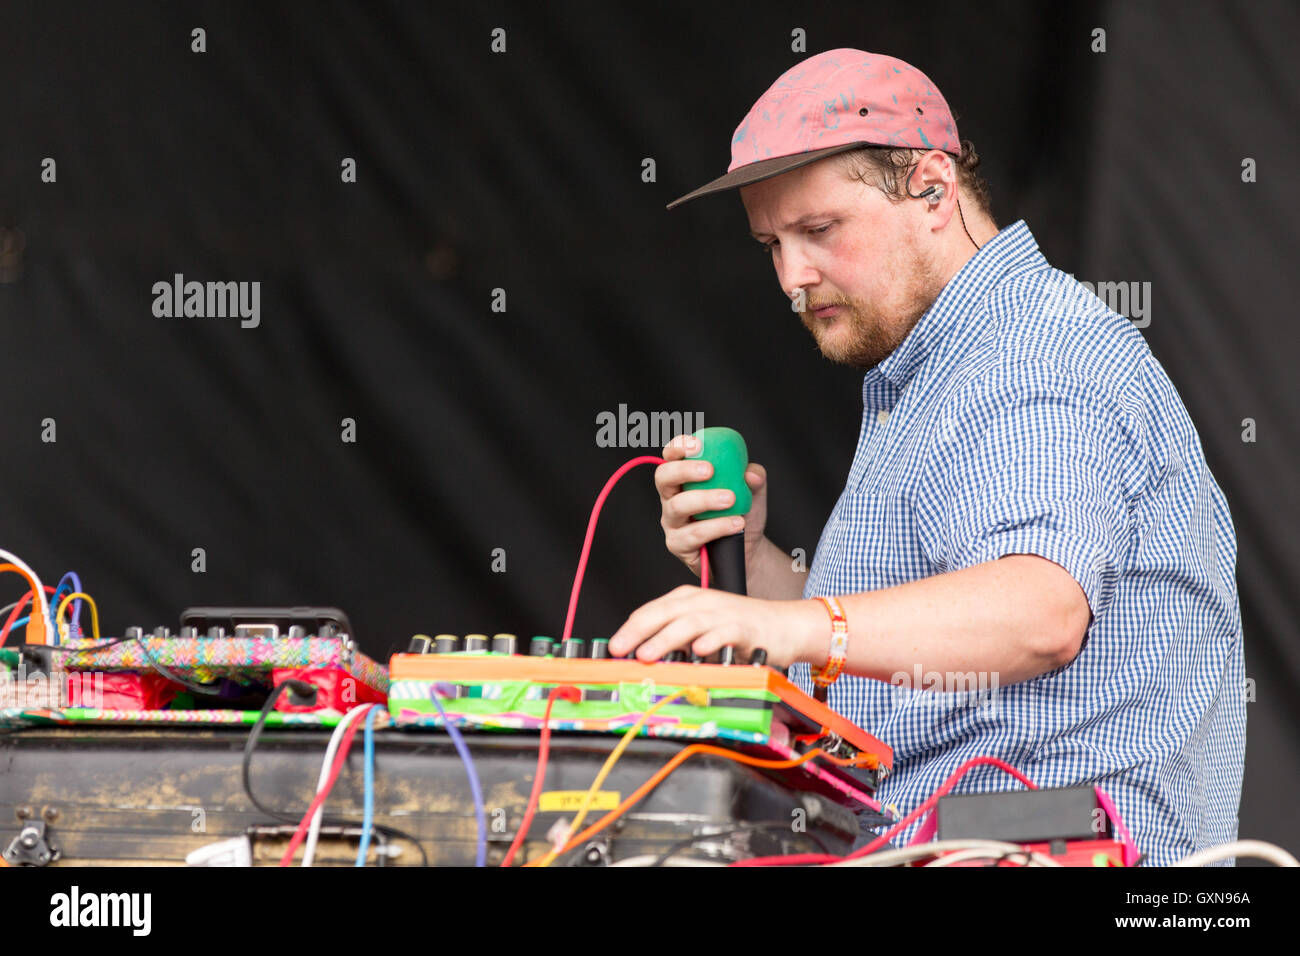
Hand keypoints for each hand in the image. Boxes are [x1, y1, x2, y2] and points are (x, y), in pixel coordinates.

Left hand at [607, 585, 813, 669]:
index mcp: (688, 601)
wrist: (786, 625)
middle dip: (638, 631)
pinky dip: (709, 641)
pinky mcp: (744, 627)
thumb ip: (675, 638)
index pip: (651, 611)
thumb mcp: (702, 628)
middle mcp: (703, 603)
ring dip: (665, 638)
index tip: (612, 647)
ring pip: (688, 623)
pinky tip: (696, 653)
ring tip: (647, 654)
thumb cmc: (742, 629)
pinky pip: (724, 633)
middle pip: (664, 613)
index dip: (629, 628)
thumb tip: (643, 657)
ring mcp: (723, 614)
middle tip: (619, 649)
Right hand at [656, 434, 769, 578]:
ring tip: (731, 499)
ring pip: (678, 506)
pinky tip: (736, 524)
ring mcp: (672, 521)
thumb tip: (750, 473)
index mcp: (684, 478)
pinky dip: (716, 526)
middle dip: (684, 470)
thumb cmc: (740, 513)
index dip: (678, 447)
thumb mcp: (752, 492)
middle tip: (710, 470)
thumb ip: (753, 478)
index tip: (697, 445)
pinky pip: (692, 534)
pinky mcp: (678, 544)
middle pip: (664, 477)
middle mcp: (672, 497)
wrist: (746, 548)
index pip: (672, 457)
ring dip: (705, 500)